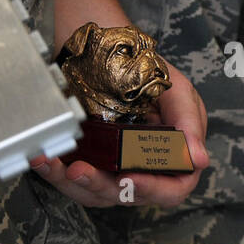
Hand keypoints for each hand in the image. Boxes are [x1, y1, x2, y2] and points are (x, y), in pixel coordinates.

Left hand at [30, 60, 209, 207]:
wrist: (108, 49)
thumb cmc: (149, 71)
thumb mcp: (177, 91)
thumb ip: (189, 123)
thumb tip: (200, 160)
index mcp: (174, 157)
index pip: (172, 189)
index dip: (153, 189)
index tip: (130, 177)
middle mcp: (143, 168)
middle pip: (127, 194)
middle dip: (101, 185)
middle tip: (81, 171)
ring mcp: (112, 167)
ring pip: (95, 192)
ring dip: (72, 183)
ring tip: (54, 164)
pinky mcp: (86, 160)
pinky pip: (70, 178)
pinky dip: (54, 172)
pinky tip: (42, 159)